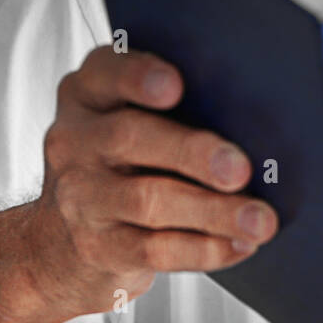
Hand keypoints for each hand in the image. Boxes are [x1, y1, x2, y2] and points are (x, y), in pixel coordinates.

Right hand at [29, 46, 278, 315]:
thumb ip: (178, 110)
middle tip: (241, 169)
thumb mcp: (131, 123)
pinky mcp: (97, 247)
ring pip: (149, 200)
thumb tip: (255, 125)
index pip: (106, 72)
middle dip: (193, 152)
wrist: (62, 241)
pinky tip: (240, 245)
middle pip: (131, 137)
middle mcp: (75, 141)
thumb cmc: (124, 165)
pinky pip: (155, 250)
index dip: (138, 76)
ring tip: (260, 220)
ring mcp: (80, 197)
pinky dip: (205, 249)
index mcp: (89, 95)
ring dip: (214, 211)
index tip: (176, 86)